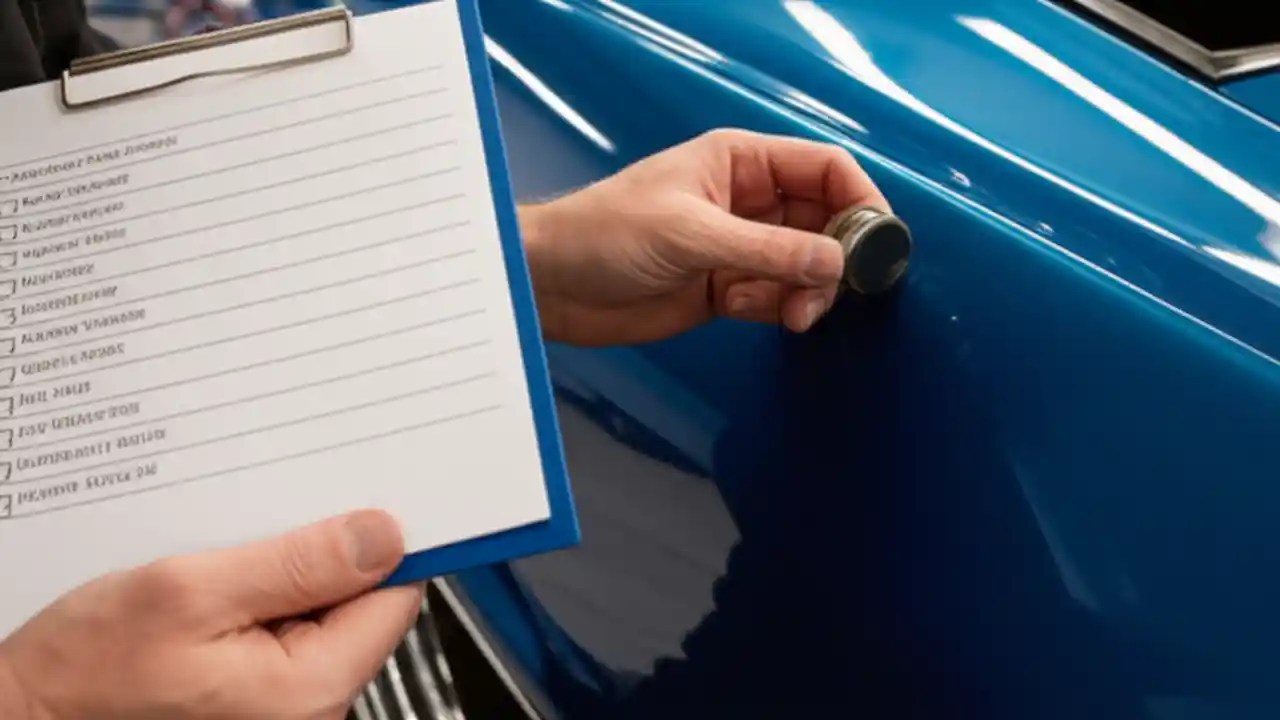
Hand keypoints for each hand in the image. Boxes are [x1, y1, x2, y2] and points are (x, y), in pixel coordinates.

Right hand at [0, 510, 420, 719]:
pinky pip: (287, 628)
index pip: (393, 597)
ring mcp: (284, 705)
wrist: (22, 716)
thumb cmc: (88, 672)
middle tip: (272, 516)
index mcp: (311, 689)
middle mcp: (310, 708)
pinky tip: (222, 577)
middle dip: (324, 553)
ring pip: (321, 611)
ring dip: (288, 571)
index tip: (360, 494)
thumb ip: (298, 564)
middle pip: (359, 604)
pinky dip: (264, 594)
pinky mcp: (258, 696)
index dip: (382, 542)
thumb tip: (386, 536)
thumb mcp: (190, 592)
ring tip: (233, 549)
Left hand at [521, 128, 888, 345]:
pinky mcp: (726, 288)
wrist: (552, 286)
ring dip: (809, 292)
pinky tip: (756, 311)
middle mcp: (747, 202)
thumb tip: (835, 261)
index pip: (824, 170)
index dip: (860, 200)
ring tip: (793, 312)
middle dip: (836, 257)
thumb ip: (768, 251)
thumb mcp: (691, 234)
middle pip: (824, 223)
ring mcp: (738, 247)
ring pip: (805, 266)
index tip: (877, 241)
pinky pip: (777, 297)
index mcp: (740, 163)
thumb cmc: (603, 234)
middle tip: (832, 290)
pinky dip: (779, 309)